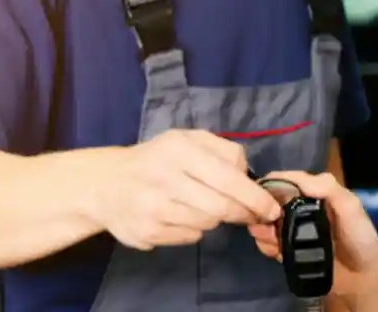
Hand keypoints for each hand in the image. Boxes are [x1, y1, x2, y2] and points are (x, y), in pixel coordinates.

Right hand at [91, 129, 281, 249]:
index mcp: (178, 149)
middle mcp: (164, 178)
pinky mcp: (146, 233)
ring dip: (216, 218)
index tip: (270, 208)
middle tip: (251, 214)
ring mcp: (153, 208)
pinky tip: (184, 215)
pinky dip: (196, 229)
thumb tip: (248, 176)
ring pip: (207, 224)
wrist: (107, 183)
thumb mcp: (189, 140)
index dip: (254, 197)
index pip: (228, 179)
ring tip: (207, 206)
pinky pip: (189, 237)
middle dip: (242, 213)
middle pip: (221, 207)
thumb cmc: (158, 159)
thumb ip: (224, 151)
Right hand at [248, 171, 377, 305]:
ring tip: (267, 236)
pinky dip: (266, 245)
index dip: (273, 184)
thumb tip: (297, 179)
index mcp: (316, 194)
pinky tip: (271, 249)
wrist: (362, 277)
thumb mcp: (350, 206)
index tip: (258, 190)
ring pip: (268, 223)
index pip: (289, 182)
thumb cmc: (360, 237)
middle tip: (260, 220)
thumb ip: (328, 188)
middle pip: (273, 202)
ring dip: (262, 228)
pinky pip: (271, 244)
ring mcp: (295, 231)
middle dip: (263, 209)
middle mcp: (303, 209)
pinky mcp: (290, 251)